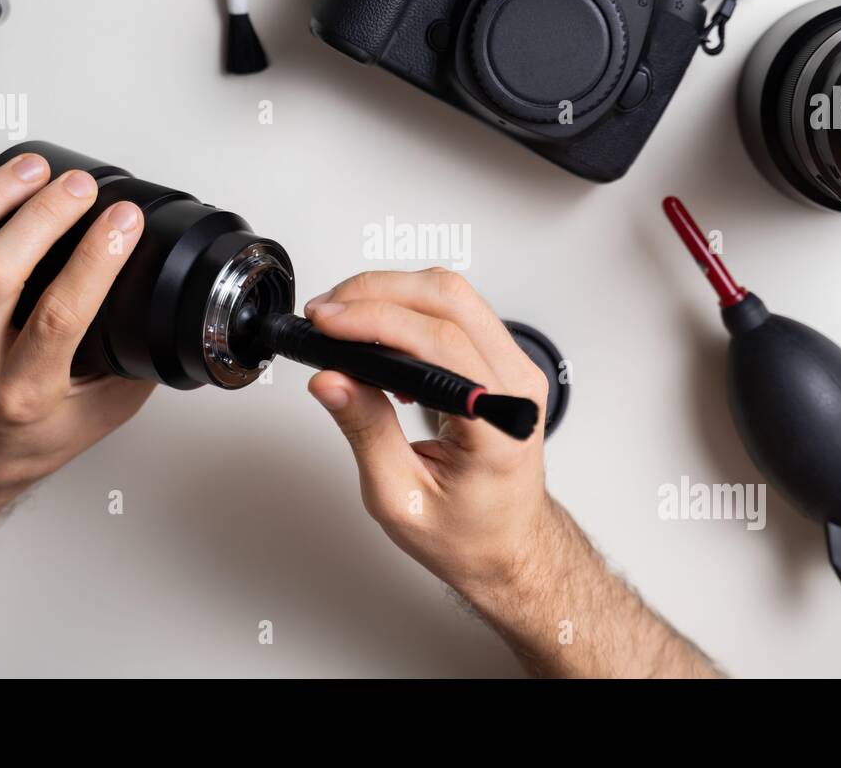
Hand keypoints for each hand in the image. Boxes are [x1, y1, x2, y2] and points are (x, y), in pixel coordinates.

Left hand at [0, 152, 155, 503]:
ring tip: (30, 168)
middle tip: (79, 184)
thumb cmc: (14, 445)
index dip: (96, 258)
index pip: (61, 314)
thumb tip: (167, 315)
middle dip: (43, 214)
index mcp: (24, 393)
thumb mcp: (92, 422)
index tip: (124, 220)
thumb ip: (132, 371)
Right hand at [303, 268, 550, 600]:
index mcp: (499, 422)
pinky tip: (374, 333)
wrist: (507, 547)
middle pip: (449, 298)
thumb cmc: (469, 535)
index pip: (440, 342)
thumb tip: (330, 379)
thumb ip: (365, 431)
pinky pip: (455, 313)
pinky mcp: (500, 363)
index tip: (327, 323)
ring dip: (390, 293)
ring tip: (341, 319)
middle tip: (324, 314)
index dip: (376, 320)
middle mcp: (515, 386)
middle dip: (376, 292)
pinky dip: (407, 309)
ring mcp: (514, 369)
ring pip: (452, 295)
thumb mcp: (400, 497)